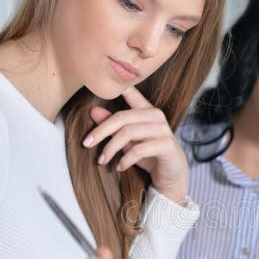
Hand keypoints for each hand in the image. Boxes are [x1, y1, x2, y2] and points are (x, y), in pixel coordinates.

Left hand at [83, 86, 188, 203]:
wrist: (172, 175)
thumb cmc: (149, 155)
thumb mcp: (127, 141)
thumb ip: (113, 126)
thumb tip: (92, 111)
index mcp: (147, 110)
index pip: (131, 92)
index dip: (117, 86)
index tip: (96, 84)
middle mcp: (156, 116)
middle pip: (122, 117)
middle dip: (101, 131)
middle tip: (86, 143)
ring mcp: (163, 130)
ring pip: (129, 133)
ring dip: (111, 148)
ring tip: (102, 161)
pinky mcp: (166, 145)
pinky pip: (139, 149)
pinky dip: (125, 160)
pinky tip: (119, 167)